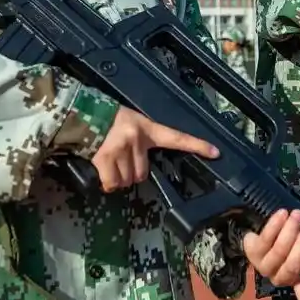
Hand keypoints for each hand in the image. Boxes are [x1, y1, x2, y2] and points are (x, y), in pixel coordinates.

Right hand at [91, 107, 218, 191]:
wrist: (83, 116)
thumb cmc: (108, 121)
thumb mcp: (132, 124)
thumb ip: (141, 142)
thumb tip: (140, 171)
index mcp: (147, 128)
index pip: (177, 137)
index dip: (197, 145)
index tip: (216, 152)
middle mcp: (137, 138)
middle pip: (143, 173)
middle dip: (131, 172)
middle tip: (121, 160)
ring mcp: (121, 149)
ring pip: (128, 180)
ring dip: (119, 178)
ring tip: (110, 163)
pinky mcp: (105, 158)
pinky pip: (112, 183)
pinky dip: (108, 183)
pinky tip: (103, 171)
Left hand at [243, 209, 299, 299]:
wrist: (260, 230)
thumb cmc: (291, 235)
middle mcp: (282, 277)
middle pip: (291, 269)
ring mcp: (266, 267)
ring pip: (278, 253)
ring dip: (288, 233)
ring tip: (296, 215)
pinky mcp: (252, 254)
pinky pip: (264, 241)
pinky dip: (274, 226)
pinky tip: (282, 214)